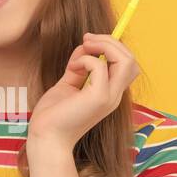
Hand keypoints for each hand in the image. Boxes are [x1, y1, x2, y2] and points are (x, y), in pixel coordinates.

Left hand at [27, 32, 139, 151]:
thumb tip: (84, 46)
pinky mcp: (98, 98)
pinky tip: (72, 68)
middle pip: (131, 60)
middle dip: (111, 41)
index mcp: (110, 93)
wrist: (45, 137)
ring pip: (126, 61)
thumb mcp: (68, 84)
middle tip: (87, 39)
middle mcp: (114, 96)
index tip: (88, 42)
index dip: (113, 47)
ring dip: (105, 46)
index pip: (127, 65)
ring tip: (84, 46)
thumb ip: (78, 66)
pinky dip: (86, 59)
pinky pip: (100, 66)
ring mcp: (108, 98)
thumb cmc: (53, 115)